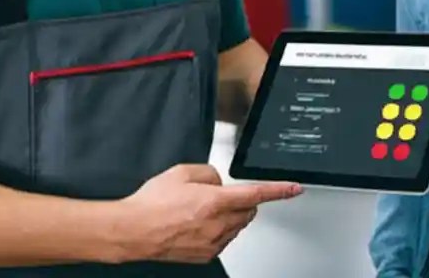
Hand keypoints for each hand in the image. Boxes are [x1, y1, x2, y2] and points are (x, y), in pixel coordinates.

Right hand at [111, 164, 300, 263]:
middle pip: (248, 212)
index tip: (294, 189)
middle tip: (220, 196)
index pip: (256, 194)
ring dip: (230, 216)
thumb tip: (219, 182)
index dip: (278, 191)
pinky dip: (219, 230)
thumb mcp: (182, 173)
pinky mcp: (206, 255)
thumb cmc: (152, 203)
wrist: (134, 231)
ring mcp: (213, 242)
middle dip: (243, 202)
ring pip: (237, 226)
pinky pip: (224, 239)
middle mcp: (218, 224)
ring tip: (200, 211)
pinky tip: (197, 225)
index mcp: (215, 201)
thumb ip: (209, 173)